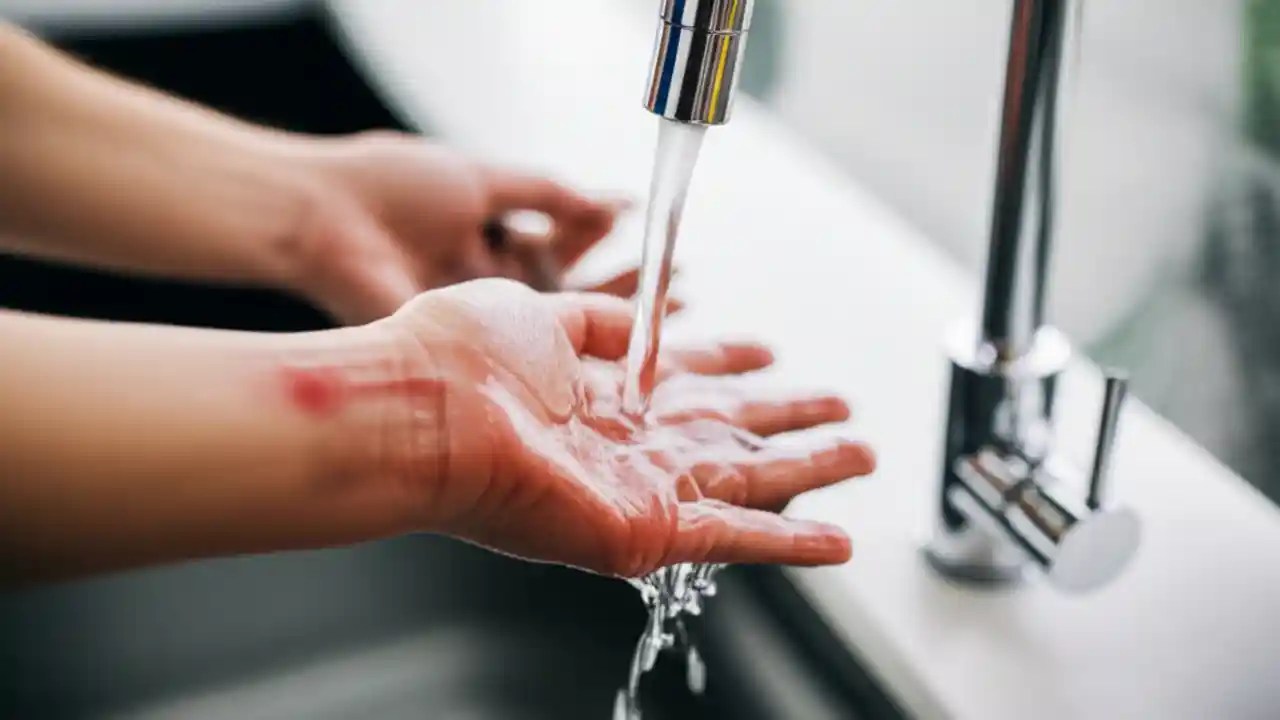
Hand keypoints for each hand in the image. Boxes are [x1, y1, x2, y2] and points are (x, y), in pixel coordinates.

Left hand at [291, 131, 638, 322]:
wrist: (328, 220)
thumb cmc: (392, 188)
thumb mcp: (485, 180)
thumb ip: (546, 192)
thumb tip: (606, 204)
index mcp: (488, 233)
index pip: (559, 237)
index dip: (602, 234)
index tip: (645, 228)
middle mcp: (490, 279)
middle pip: (570, 283)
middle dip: (624, 282)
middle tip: (677, 283)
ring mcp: (482, 314)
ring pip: (561, 318)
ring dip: (615, 310)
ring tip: (672, 306)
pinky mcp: (471, 341)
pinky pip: (534, 343)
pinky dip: (581, 338)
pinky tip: (626, 334)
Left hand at [380, 279, 874, 576]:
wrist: (422, 410)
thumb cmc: (457, 357)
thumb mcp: (540, 314)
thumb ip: (599, 321)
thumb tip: (643, 318)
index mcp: (601, 390)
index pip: (683, 378)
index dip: (730, 364)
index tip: (768, 356)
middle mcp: (624, 444)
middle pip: (728, 433)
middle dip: (788, 421)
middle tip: (841, 412)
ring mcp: (638, 491)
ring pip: (746, 485)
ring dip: (808, 474)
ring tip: (862, 457)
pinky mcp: (645, 531)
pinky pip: (732, 540)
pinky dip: (789, 542)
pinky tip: (836, 540)